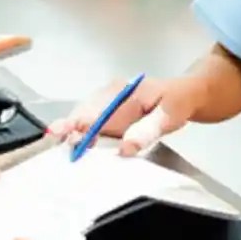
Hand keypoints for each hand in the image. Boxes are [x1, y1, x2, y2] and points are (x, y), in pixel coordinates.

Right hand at [47, 76, 201, 156]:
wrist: (186, 95)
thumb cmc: (178, 101)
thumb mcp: (170, 114)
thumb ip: (148, 130)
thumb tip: (126, 148)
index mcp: (126, 91)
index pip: (101, 109)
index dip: (84, 122)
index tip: (69, 132)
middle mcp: (112, 93)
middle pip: (87, 110)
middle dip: (70, 124)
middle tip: (54, 137)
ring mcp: (108, 102)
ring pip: (85, 115)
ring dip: (71, 129)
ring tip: (56, 140)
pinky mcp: (109, 113)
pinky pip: (90, 121)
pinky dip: (79, 131)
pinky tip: (71, 142)